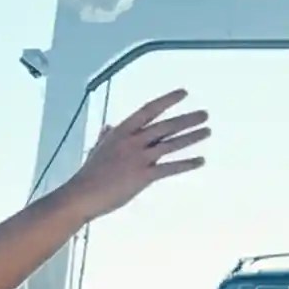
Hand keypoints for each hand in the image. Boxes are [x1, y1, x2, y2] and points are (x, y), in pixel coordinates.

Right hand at [62, 88, 209, 218]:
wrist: (82, 194)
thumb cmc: (89, 174)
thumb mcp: (98, 149)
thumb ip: (106, 136)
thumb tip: (109, 127)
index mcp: (122, 131)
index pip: (149, 109)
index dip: (167, 100)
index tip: (183, 93)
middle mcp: (132, 141)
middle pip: (166, 125)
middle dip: (187, 119)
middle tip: (205, 114)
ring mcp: (139, 158)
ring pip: (171, 144)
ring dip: (191, 137)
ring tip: (207, 131)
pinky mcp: (144, 176)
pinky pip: (170, 168)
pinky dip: (187, 164)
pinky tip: (200, 160)